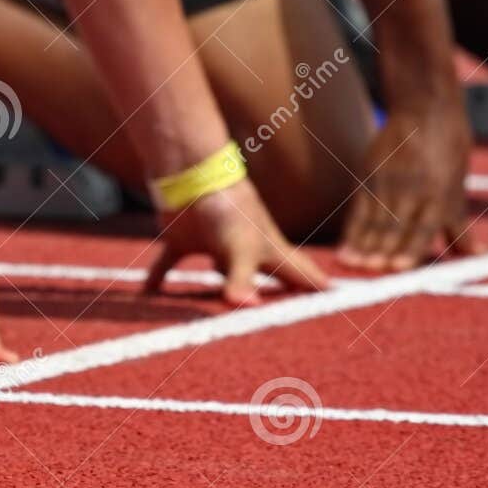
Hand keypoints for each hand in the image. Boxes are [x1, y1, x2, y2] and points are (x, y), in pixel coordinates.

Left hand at [146, 179, 330, 305]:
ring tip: (225, 311)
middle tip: (290, 315)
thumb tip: (246, 308)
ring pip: (221, 274)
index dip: (320, 291)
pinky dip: (158, 278)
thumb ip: (241, 281)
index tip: (339, 305)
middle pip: (269, 277)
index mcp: (269, 253)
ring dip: (220, 291)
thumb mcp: (239, 250)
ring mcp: (216, 245)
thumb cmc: (226, 209)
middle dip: (280, 296)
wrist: (190, 172)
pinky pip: (170, 264)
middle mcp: (246, 251)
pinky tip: (148, 293)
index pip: (304, 276)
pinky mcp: (184, 239)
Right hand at [339, 109, 479, 270]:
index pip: (423, 227)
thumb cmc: (448, 151)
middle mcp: (413, 188)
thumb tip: (479, 255)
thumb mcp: (458, 187)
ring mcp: (388, 181)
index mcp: (439, 193)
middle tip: (371, 271)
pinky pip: (359, 209)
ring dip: (363, 245)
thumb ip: (460, 226)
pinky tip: (346, 249)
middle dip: (382, 251)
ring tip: (353, 265)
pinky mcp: (369, 175)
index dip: (410, 249)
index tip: (397, 268)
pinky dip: (352, 231)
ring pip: (374, 219)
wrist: (425, 109)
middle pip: (395, 226)